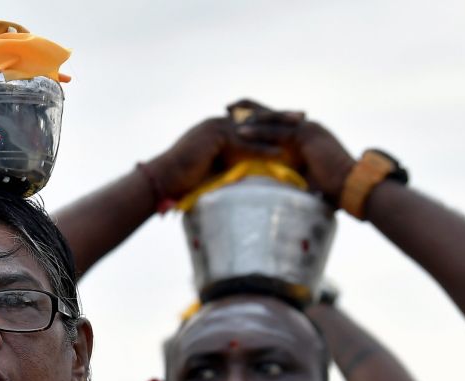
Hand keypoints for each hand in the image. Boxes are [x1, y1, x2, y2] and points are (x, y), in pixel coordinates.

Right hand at [142, 100, 301, 200]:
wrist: (162, 179)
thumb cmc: (180, 180)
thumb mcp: (208, 168)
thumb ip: (225, 164)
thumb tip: (241, 173)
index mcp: (216, 128)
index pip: (248, 121)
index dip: (270, 121)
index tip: (291, 122)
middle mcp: (217, 123)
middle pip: (254, 118)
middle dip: (279, 117)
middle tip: (302, 116)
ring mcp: (215, 128)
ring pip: (252, 127)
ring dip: (277, 129)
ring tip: (300, 131)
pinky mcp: (213, 138)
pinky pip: (243, 143)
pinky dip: (261, 149)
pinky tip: (280, 154)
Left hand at [229, 100, 355, 202]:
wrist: (351, 187)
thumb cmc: (330, 189)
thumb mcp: (302, 177)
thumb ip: (286, 173)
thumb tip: (266, 183)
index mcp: (305, 137)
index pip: (278, 124)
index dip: (259, 119)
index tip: (237, 117)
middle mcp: (306, 128)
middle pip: (274, 115)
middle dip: (251, 110)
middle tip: (229, 105)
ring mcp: (308, 129)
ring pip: (274, 120)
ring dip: (250, 117)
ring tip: (229, 113)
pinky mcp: (308, 135)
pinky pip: (278, 131)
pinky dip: (259, 131)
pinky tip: (241, 131)